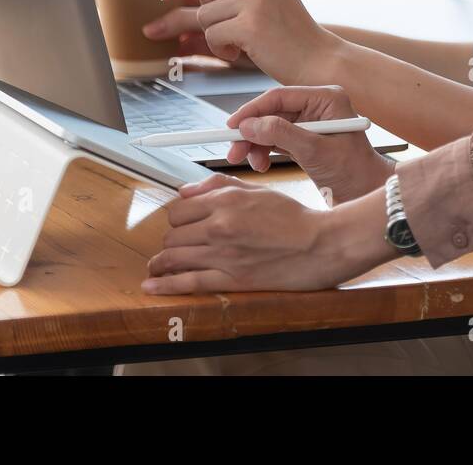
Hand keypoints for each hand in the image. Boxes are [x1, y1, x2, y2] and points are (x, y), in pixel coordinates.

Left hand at [142, 175, 393, 293]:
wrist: (320, 244)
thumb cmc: (293, 217)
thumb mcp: (257, 190)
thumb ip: (219, 186)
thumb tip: (185, 190)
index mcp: (226, 201)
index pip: (179, 209)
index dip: (177, 217)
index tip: (182, 224)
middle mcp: (219, 226)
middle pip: (173, 234)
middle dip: (172, 240)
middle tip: (179, 245)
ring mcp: (223, 255)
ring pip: (174, 257)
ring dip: (162, 262)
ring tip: (157, 266)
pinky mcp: (231, 279)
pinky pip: (188, 282)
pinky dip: (165, 285)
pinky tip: (151, 286)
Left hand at [144, 0, 341, 84]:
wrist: (317, 59)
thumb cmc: (288, 34)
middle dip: (205, 15)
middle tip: (225, 32)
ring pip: (205, 15)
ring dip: (216, 35)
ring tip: (241, 42)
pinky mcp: (250, 24)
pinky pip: (212, 35)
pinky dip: (221, 48)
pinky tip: (242, 51)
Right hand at [226, 85, 394, 204]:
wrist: (368, 194)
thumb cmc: (354, 172)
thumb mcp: (315, 151)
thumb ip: (281, 134)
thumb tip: (248, 125)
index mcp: (327, 98)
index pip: (280, 96)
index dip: (253, 110)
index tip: (232, 126)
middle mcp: (318, 106)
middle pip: (272, 112)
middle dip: (251, 132)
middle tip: (233, 150)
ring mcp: (311, 123)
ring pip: (271, 127)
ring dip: (256, 145)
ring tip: (250, 163)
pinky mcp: (305, 139)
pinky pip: (276, 140)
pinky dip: (264, 152)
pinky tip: (261, 165)